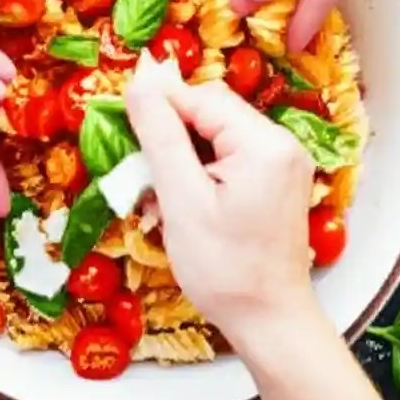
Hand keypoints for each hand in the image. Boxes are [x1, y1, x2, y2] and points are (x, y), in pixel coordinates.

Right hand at [124, 60, 316, 340]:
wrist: (270, 322)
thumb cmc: (224, 270)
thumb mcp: (182, 201)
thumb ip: (161, 135)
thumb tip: (142, 77)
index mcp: (264, 143)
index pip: (200, 98)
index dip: (157, 106)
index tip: (116, 122)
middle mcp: (281, 144)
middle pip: (211, 112)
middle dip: (170, 136)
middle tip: (139, 173)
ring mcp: (283, 163)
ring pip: (216, 135)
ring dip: (181, 157)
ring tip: (159, 197)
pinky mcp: (277, 182)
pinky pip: (230, 157)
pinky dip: (200, 172)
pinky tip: (182, 203)